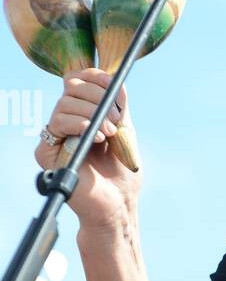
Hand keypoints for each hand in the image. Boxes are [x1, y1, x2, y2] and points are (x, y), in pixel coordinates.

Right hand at [34, 67, 139, 228]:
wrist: (117, 203)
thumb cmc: (121, 172)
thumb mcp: (124, 130)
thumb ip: (119, 105)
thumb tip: (116, 80)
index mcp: (82, 114)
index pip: (78, 80)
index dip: (95, 77)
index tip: (114, 86)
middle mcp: (65, 122)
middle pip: (71, 86)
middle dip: (98, 97)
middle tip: (116, 119)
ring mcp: (55, 137)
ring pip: (65, 103)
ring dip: (92, 113)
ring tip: (109, 134)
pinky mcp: (47, 152)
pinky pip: (57, 123)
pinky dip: (79, 124)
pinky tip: (95, 136)